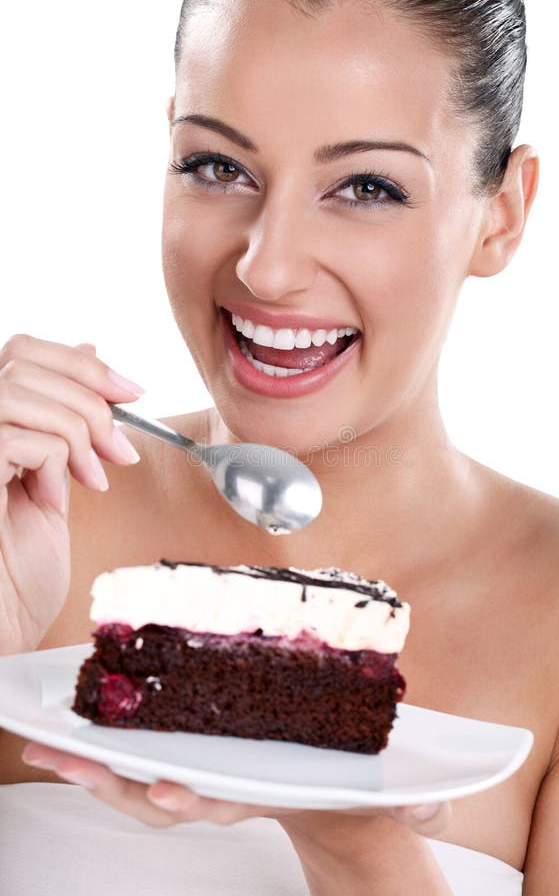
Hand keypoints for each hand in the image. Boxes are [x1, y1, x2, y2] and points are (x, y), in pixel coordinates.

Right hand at [0, 334, 144, 654]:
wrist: (2, 623)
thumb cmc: (19, 565)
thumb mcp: (55, 476)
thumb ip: (62, 418)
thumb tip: (90, 351)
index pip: (25, 349)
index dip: (82, 364)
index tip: (132, 394)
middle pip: (25, 361)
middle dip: (90, 401)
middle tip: (119, 452)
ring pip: (22, 392)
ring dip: (76, 434)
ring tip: (92, 481)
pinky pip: (19, 437)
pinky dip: (54, 464)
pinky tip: (56, 502)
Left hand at [21, 742, 450, 836]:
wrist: (337, 802)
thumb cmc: (356, 792)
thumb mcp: (394, 799)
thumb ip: (415, 803)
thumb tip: (433, 803)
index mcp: (270, 791)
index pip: (226, 800)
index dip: (194, 798)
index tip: (165, 789)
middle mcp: (228, 785)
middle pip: (161, 793)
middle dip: (110, 784)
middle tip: (64, 764)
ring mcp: (209, 772)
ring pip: (141, 776)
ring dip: (93, 766)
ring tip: (46, 749)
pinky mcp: (202, 752)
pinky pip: (149, 753)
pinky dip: (111, 746)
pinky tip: (78, 730)